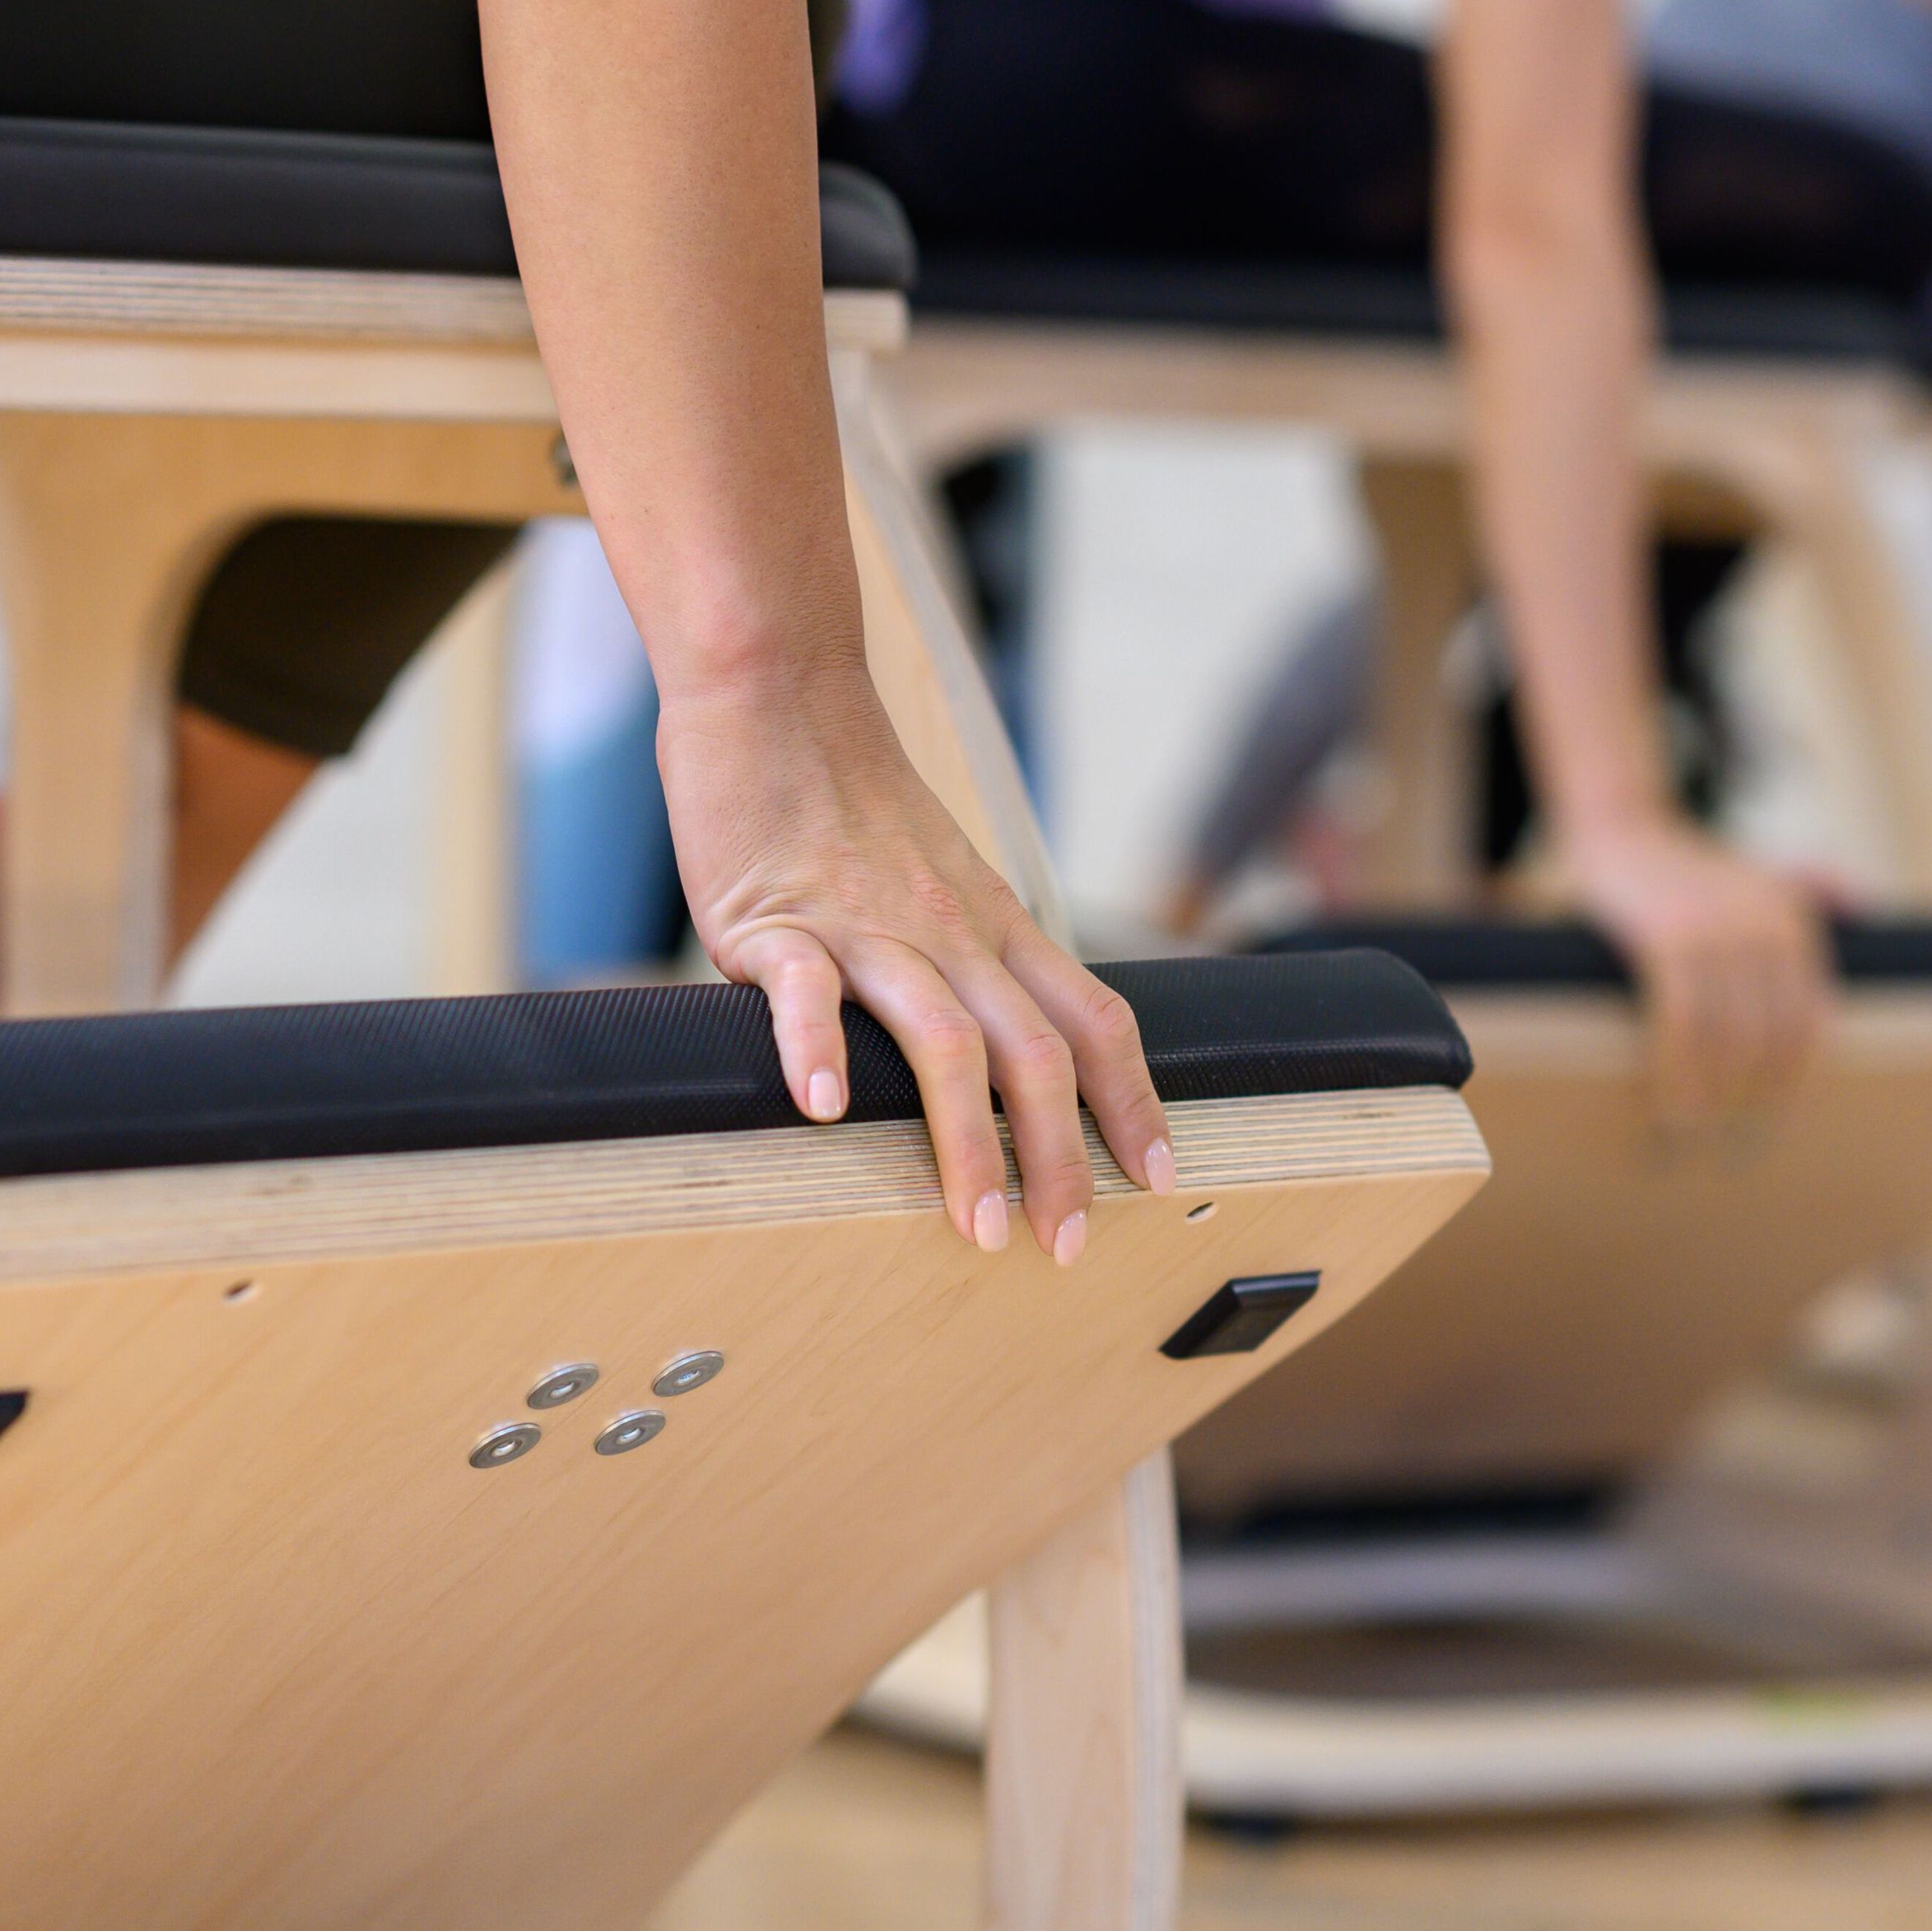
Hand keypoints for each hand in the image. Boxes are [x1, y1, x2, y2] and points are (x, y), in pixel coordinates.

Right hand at [659, 668, 1173, 1264]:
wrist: (774, 686)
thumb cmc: (844, 793)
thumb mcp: (938, 874)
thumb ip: (969, 951)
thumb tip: (1000, 1045)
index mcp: (992, 922)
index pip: (1093, 1019)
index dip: (1135, 1101)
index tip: (1157, 1178)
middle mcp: (948, 930)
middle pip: (1034, 1052)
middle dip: (1061, 1159)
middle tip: (1067, 1244)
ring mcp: (864, 926)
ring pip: (943, 1040)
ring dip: (968, 1143)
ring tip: (977, 1224)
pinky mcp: (776, 919)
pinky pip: (806, 991)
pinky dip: (821, 1051)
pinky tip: (826, 1110)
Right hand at [1567, 817, 1834, 1131]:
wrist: (1621, 830)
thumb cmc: (1685, 870)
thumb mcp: (1757, 876)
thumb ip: (1810, 888)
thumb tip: (1862, 903)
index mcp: (1795, 924)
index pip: (1809, 1025)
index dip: (1794, 1087)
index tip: (1770, 1132)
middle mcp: (1766, 927)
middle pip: (1769, 1041)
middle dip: (1752, 1107)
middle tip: (1730, 1153)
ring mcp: (1717, 931)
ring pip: (1723, 1040)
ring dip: (1706, 1103)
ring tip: (1687, 1144)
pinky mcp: (1668, 938)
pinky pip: (1679, 1024)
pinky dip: (1673, 1077)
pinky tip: (1663, 1113)